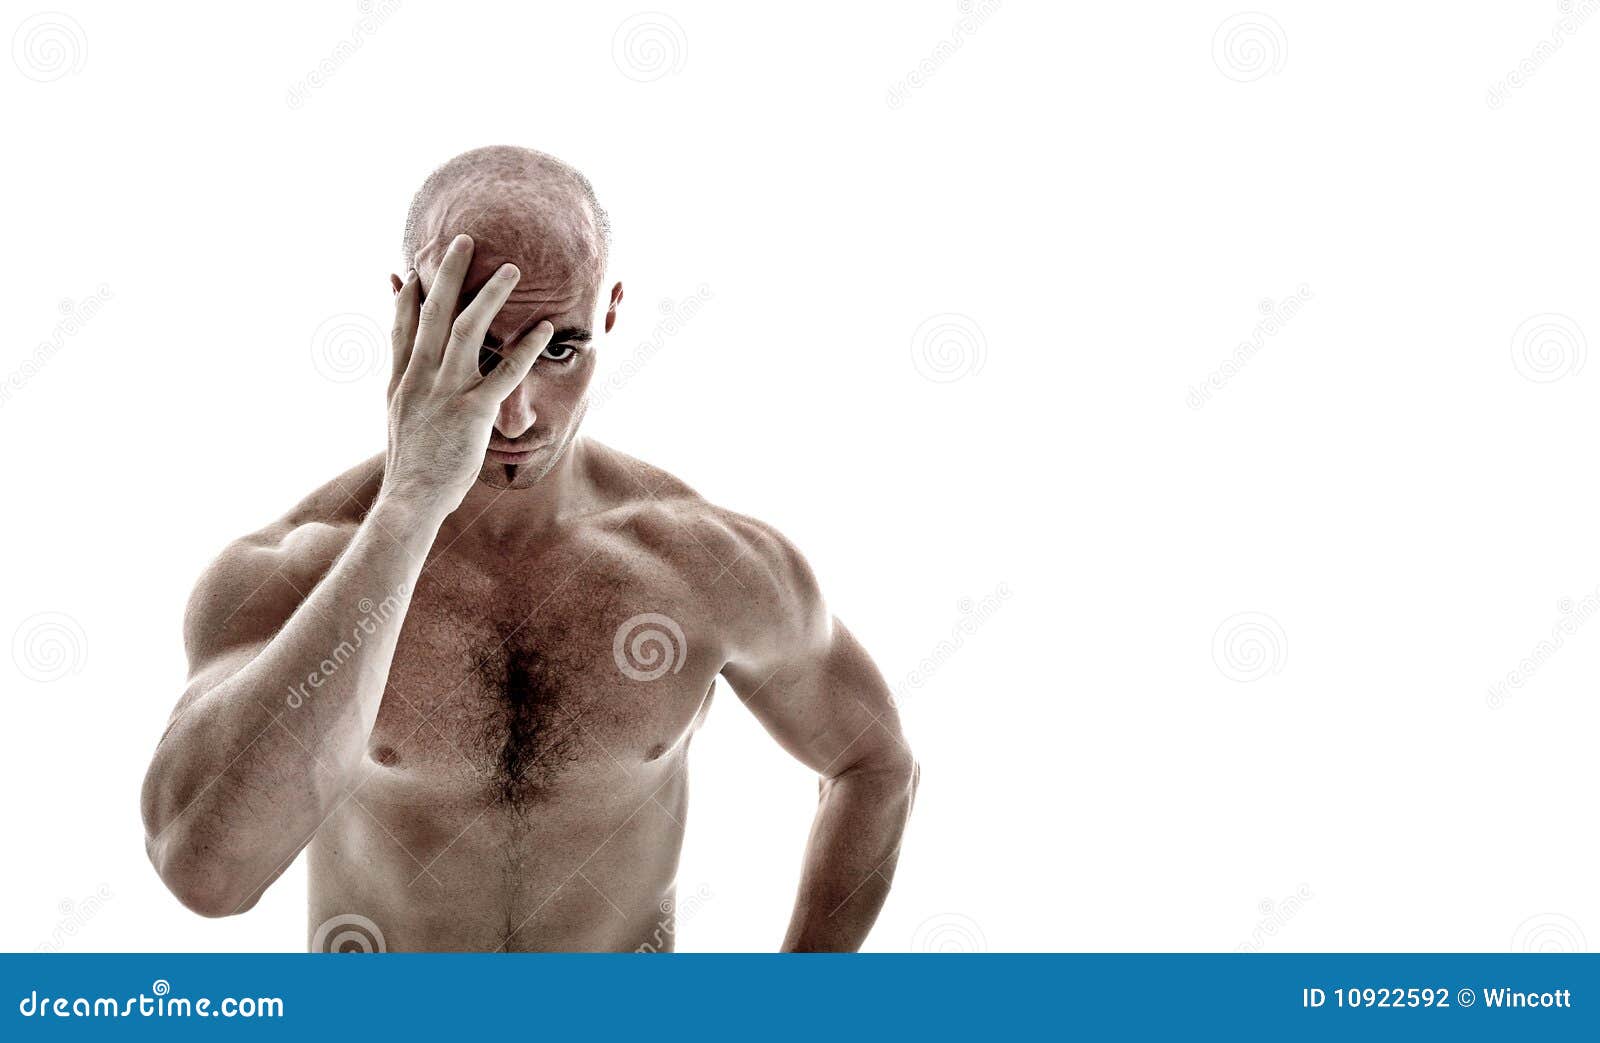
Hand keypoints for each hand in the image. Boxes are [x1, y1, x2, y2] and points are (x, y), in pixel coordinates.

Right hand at [381, 233, 552, 517]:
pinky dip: (526, 348)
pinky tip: (545, 329)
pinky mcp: (473, 410)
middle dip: (448, 273)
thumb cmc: (412, 467)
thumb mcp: (399, 423)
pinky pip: (504, 372)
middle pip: (433, 312)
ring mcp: (445, 391)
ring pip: (467, 330)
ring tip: (512, 270)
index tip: (414, 267)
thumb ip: (406, 395)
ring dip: (490, 296)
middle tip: (465, 239)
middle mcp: (420, 377)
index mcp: (401, 380)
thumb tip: (408, 382)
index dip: (408, 294)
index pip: (402, 325)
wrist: (411, 498)